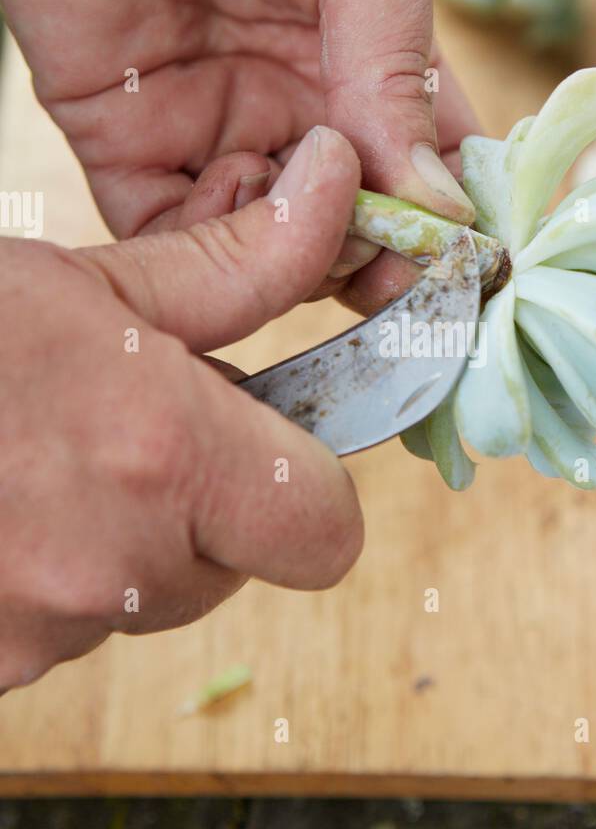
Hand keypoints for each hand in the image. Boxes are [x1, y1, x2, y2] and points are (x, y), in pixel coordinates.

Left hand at [0, 0, 476, 312]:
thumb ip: (401, 61)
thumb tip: (441, 198)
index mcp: (369, 56)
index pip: (429, 167)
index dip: (459, 220)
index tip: (485, 261)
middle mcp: (296, 104)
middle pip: (356, 224)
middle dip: (388, 258)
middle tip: (411, 267)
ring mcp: (214, 121)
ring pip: (270, 245)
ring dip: (307, 256)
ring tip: (331, 217)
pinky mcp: (125, 131)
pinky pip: (174, 230)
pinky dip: (215, 246)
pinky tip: (252, 199)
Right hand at [0, 126, 363, 690]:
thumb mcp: (82, 280)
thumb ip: (231, 268)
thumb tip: (332, 193)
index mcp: (164, 457)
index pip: (326, 532)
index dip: (308, 487)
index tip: (267, 445)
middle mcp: (116, 567)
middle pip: (234, 566)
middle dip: (203, 507)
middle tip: (122, 432)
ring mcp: (40, 635)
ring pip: (142, 601)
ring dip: (117, 543)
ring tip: (31, 462)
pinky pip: (58, 633)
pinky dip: (39, 582)